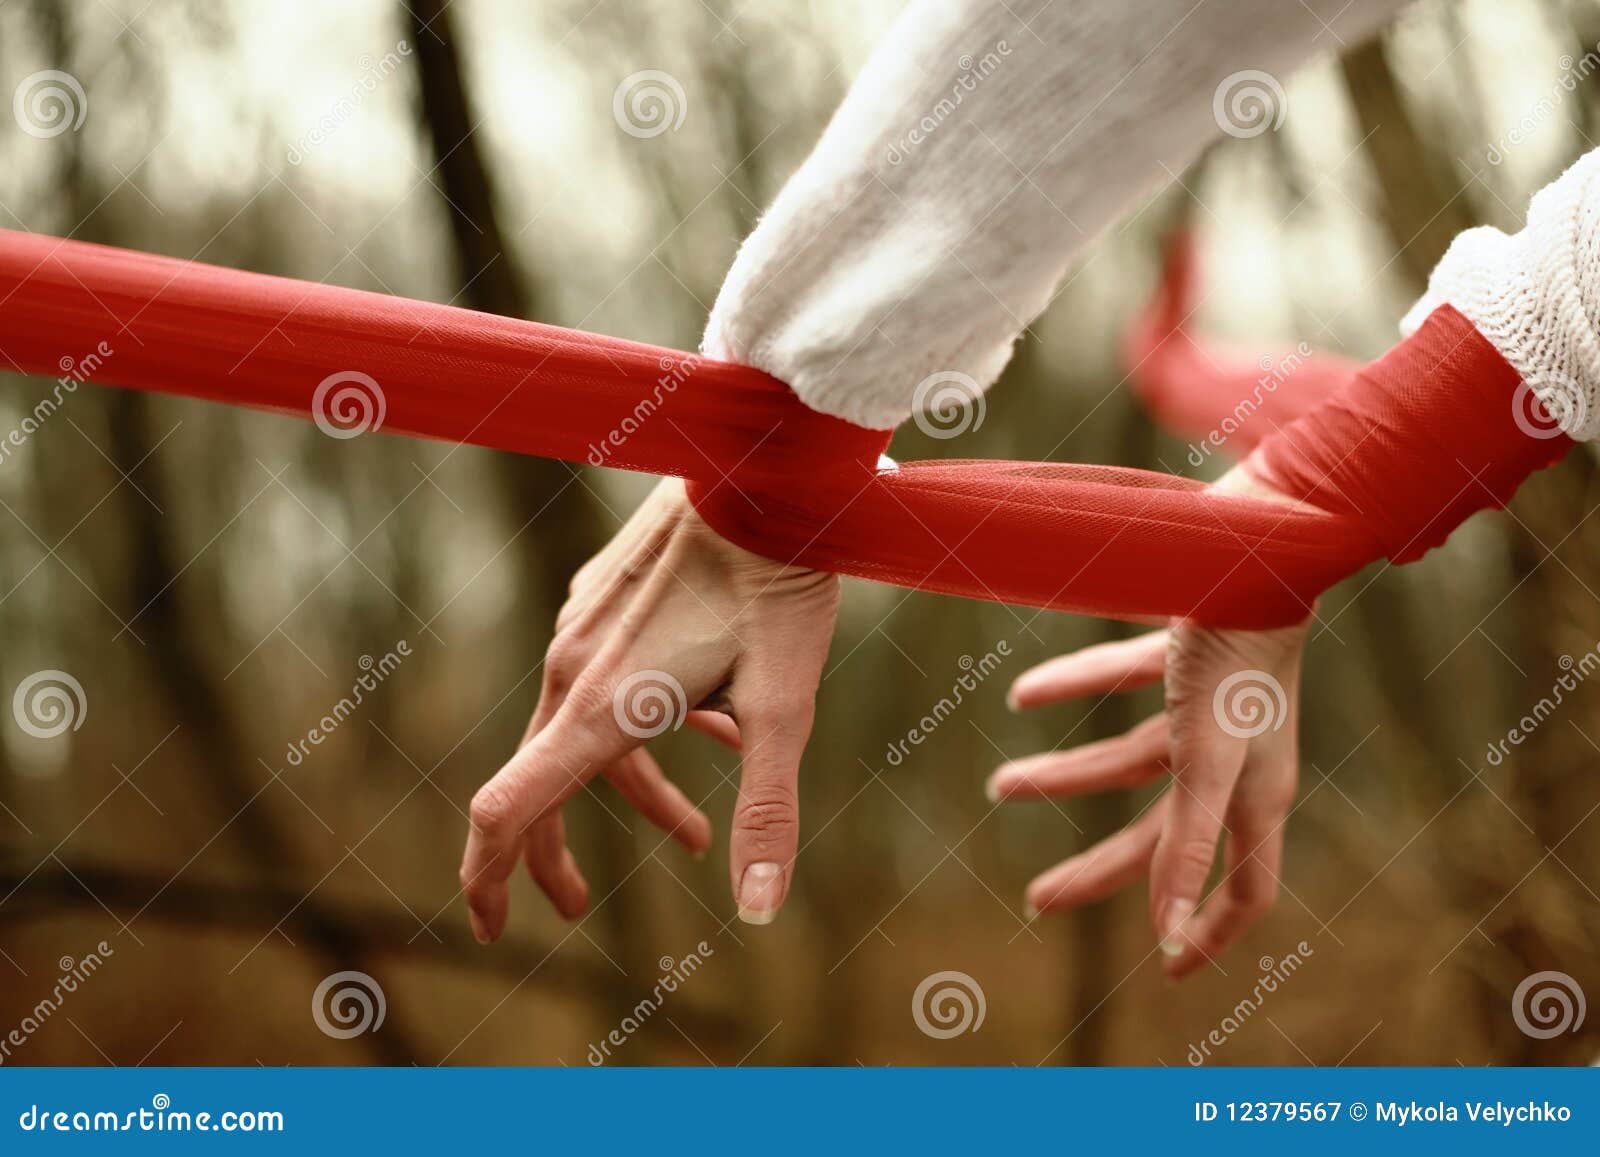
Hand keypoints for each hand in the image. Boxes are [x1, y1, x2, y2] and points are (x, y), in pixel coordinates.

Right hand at [460, 477, 837, 941]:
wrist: (763, 467)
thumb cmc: (779, 582)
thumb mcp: (787, 708)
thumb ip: (766, 809)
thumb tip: (755, 909)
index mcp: (602, 706)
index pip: (508, 810)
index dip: (488, 878)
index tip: (488, 928)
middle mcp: (573, 668)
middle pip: (540, 782)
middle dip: (556, 854)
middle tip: (577, 907)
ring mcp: (583, 629)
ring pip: (585, 732)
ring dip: (634, 791)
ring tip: (697, 836)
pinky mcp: (603, 599)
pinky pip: (607, 682)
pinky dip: (650, 727)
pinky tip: (720, 728)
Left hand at [987, 468, 1309, 978]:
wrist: (1255, 541)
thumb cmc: (1239, 654)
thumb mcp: (1208, 758)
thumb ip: (1189, 845)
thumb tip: (1165, 936)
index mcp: (1254, 795)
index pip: (1243, 890)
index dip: (1209, 933)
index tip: (1166, 971)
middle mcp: (1237, 759)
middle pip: (1163, 836)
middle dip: (1099, 869)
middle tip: (1037, 898)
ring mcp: (1212, 707)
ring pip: (1131, 759)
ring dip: (1066, 775)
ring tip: (1001, 786)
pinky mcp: (1188, 653)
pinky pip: (1124, 680)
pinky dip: (1074, 687)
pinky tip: (1020, 694)